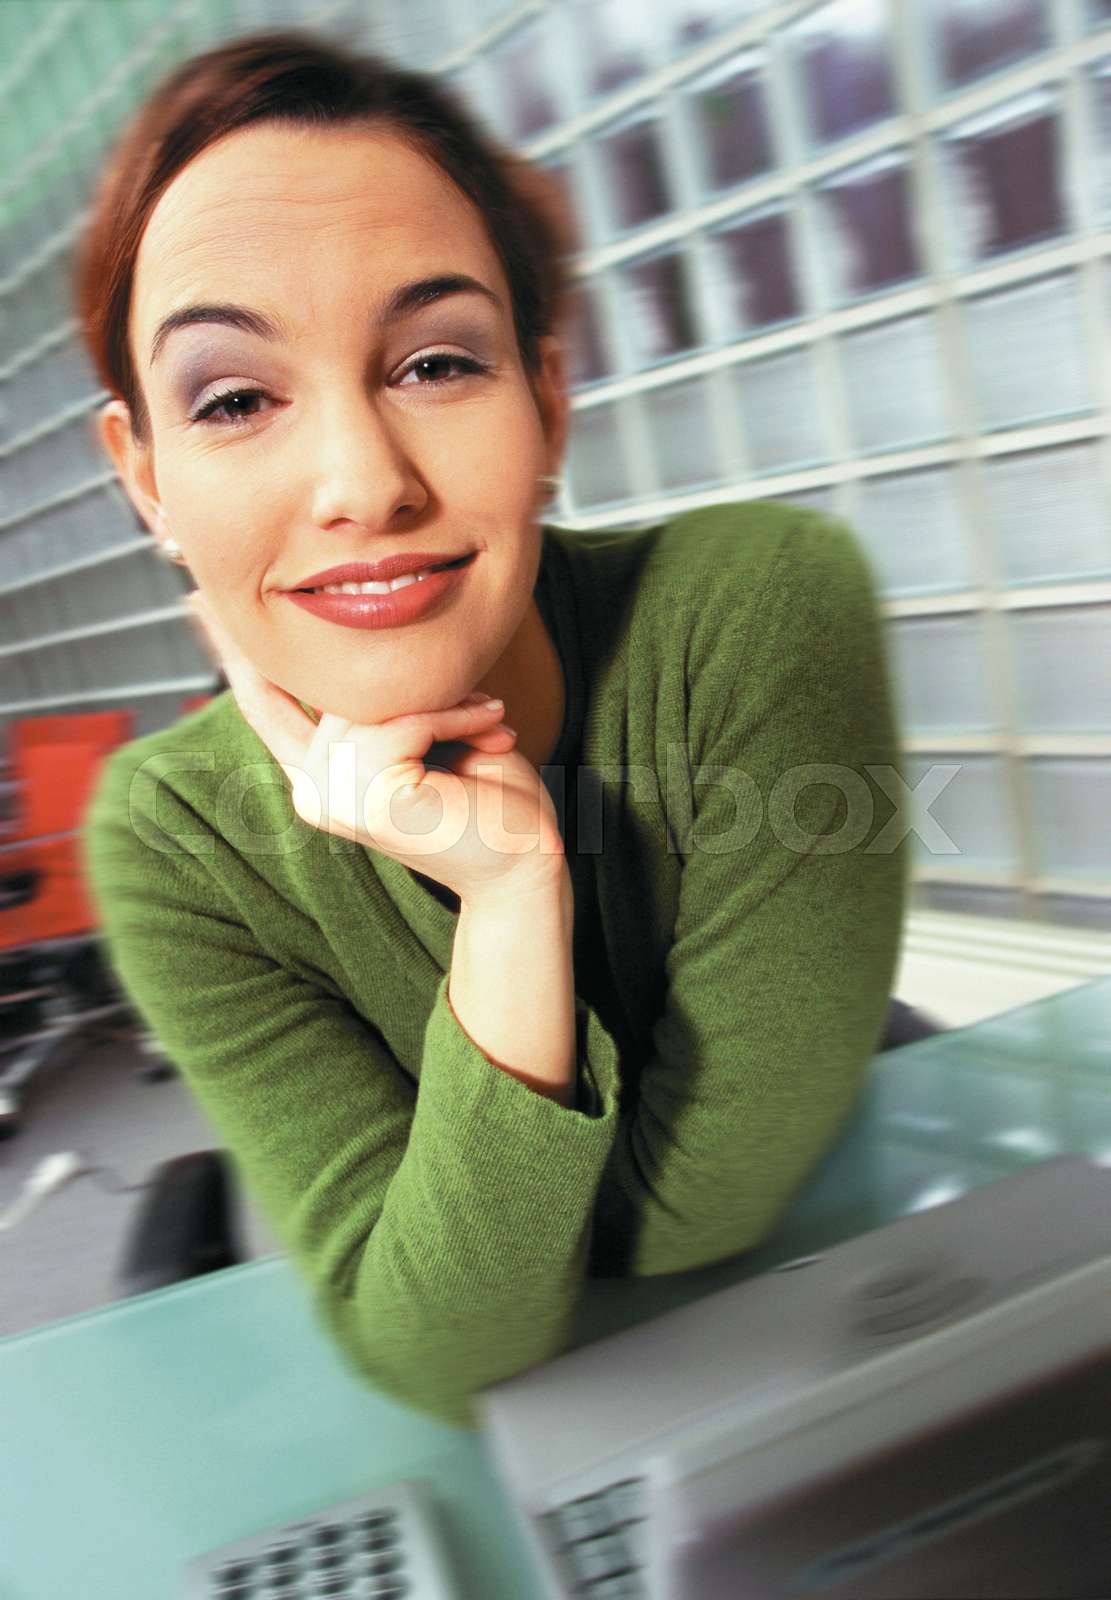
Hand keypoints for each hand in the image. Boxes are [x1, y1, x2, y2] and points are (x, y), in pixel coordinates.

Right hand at [186, 592, 566, 906]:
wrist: (524, 863)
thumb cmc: (487, 797)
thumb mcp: (425, 732)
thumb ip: (380, 700)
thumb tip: (352, 632)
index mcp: (315, 775)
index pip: (263, 701)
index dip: (231, 651)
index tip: (197, 601)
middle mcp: (311, 788)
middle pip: (328, 688)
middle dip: (407, 677)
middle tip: (482, 706)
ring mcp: (332, 797)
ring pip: (370, 702)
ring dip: (442, 702)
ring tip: (490, 721)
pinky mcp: (367, 800)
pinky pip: (405, 721)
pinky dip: (455, 718)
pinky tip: (494, 730)